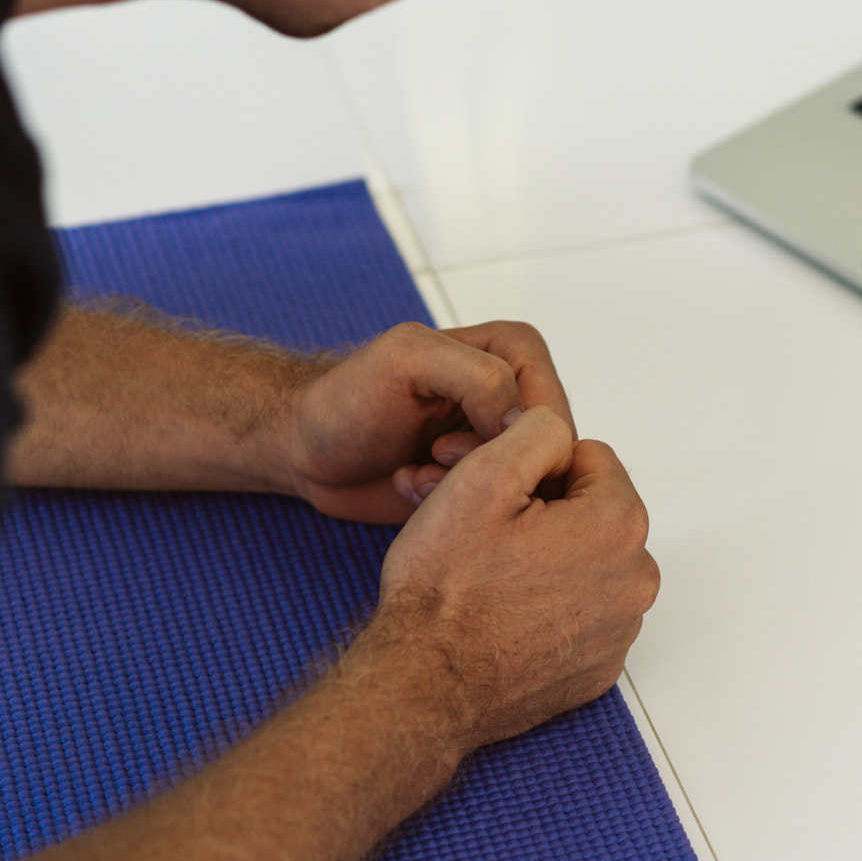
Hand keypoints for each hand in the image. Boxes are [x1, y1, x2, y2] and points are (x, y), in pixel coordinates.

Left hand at [282, 321, 572, 523]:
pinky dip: (457, 510)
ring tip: (416, 477)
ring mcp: (501, 438)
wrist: (308, 447)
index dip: (507, 441)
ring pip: (523, 485)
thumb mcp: (408, 361)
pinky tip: (414, 490)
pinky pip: (499, 507)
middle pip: (542, 454)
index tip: (445, 446)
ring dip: (466, 492)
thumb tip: (528, 425)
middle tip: (429, 465)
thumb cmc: (347, 398)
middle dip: (485, 470)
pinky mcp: (484, 477)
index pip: (554, 413)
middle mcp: (517, 393)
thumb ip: (480, 377)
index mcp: (515, 351)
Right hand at [353, 407, 656, 749]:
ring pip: (589, 562)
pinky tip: (506, 615)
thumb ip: (536, 430)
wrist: (424, 685)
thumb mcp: (482, 477)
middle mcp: (635, 580)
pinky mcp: (600, 666)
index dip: (536, 467)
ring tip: (494, 577)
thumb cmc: (446, 593)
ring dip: (551, 560)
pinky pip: (583, 614)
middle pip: (594, 512)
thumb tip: (557, 429)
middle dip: (547, 512)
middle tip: (489, 535)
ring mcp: (620, 630)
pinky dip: (553, 608)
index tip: (500, 497)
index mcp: (618, 524)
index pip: (590, 458)